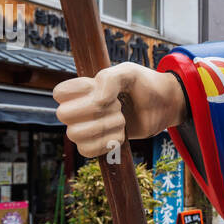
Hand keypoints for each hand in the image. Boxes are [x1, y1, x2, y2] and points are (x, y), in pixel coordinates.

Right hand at [53, 62, 185, 157]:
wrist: (163, 105)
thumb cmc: (144, 85)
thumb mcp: (128, 72)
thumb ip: (110, 78)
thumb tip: (97, 101)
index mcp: (82, 89)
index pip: (60, 94)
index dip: (79, 93)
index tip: (99, 88)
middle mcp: (80, 108)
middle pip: (64, 115)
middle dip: (94, 110)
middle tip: (117, 105)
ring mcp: (87, 128)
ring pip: (76, 134)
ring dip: (104, 127)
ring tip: (122, 119)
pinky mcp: (97, 144)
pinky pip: (86, 150)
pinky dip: (106, 143)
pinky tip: (120, 135)